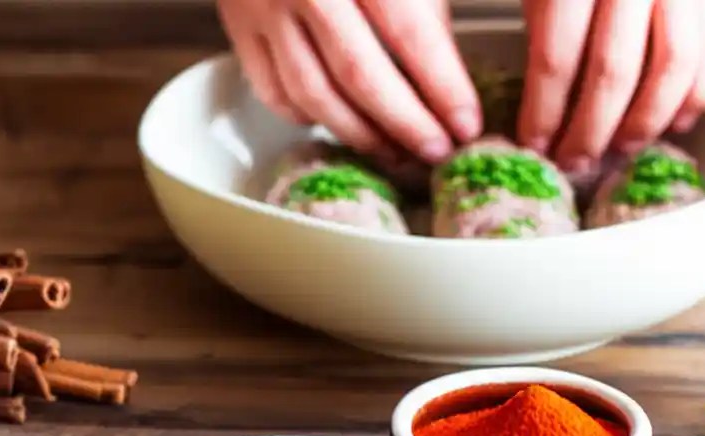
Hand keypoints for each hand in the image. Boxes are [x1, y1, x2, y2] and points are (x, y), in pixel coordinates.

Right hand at [218, 0, 481, 162]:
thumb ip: (425, 4)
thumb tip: (448, 80)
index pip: (410, 35)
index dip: (443, 88)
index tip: (467, 124)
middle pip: (359, 75)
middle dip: (405, 125)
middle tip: (436, 152)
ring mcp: (264, 7)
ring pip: (313, 93)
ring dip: (360, 134)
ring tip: (396, 152)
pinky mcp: (237, 24)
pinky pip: (272, 90)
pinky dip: (307, 117)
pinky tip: (340, 124)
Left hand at [518, 0, 704, 171]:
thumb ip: (538, 26)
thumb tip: (537, 110)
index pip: (556, 55)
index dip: (543, 110)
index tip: (533, 144)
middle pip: (614, 69)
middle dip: (591, 129)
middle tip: (573, 162)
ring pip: (672, 65)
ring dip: (645, 120)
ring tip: (620, 150)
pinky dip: (696, 97)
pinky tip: (673, 125)